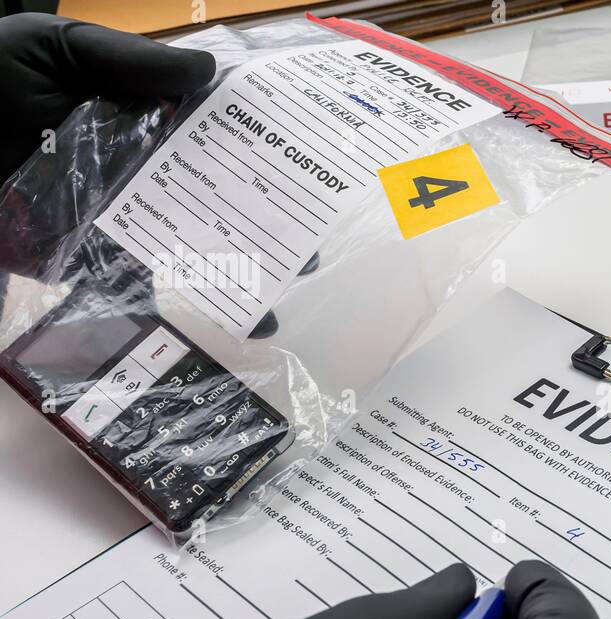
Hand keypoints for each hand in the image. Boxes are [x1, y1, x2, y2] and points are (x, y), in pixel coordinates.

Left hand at [0, 14, 281, 334]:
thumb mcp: (52, 49)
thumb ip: (126, 61)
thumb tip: (210, 71)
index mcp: (130, 118)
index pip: (206, 138)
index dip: (256, 156)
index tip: (304, 174)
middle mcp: (129, 172)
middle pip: (209, 203)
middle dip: (262, 230)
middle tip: (309, 252)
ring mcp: (109, 222)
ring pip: (183, 251)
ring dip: (233, 279)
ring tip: (274, 307)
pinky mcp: (80, 262)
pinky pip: (132, 288)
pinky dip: (176, 310)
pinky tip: (219, 328)